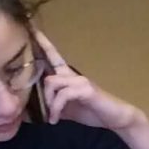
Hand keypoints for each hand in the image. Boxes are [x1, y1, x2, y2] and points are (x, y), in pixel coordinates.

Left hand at [31, 24, 145, 133]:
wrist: (115, 118)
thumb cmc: (92, 112)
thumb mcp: (67, 110)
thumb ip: (54, 105)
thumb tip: (34, 111)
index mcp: (68, 77)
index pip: (54, 56)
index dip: (43, 43)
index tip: (33, 29)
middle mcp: (73, 75)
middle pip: (47, 76)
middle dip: (43, 97)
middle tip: (46, 114)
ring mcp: (80, 81)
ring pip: (52, 82)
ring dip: (49, 103)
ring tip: (52, 118)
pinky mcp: (86, 89)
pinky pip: (63, 94)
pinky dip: (56, 108)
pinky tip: (56, 119)